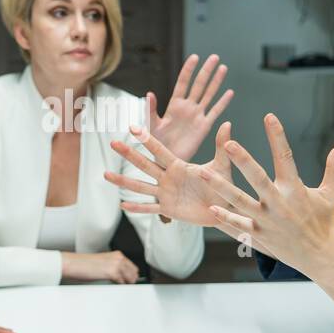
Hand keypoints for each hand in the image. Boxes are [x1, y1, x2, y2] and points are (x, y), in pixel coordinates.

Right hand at [61, 250, 139, 283]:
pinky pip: (122, 283)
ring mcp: (117, 265)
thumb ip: (113, 266)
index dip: (131, 275)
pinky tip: (113, 286)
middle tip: (124, 285)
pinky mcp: (113, 273)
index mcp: (117, 254)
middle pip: (134, 273)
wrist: (75, 264)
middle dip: (130, 280)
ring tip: (118, 286)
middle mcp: (118, 258)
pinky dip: (119, 286)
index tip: (129, 280)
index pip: (132, 266)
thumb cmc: (84, 263)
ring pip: (130, 278)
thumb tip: (120, 276)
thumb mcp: (103, 262)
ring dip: (125, 284)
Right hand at [104, 121, 235, 226]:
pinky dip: (136, 207)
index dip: (147, 140)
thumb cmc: (224, 185)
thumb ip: (222, 146)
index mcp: (179, 165)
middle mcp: (168, 178)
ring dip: (123, 181)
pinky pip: (150, 208)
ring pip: (140, 187)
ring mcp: (166, 193)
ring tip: (106, 174)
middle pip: (145, 165)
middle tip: (113, 143)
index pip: (160, 150)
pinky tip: (122, 206)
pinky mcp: (168, 209)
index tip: (134, 128)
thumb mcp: (222, 165)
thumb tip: (228, 124)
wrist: (224, 208)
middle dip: (129, 155)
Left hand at [145, 54, 234, 161]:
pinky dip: (222, 103)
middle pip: (199, 85)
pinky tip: (229, 93)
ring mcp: (196, 116)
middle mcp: (187, 108)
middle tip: (214, 57)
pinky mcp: (204, 127)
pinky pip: (214, 112)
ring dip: (216, 82)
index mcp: (174, 105)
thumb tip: (148, 93)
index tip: (195, 57)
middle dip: (206, 71)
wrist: (166, 160)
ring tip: (223, 68)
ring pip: (208, 95)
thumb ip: (150, 110)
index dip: (188, 70)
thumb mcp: (151, 125)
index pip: (183, 83)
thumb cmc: (155, 143)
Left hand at [200, 113, 333, 277]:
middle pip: (258, 178)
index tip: (269, 117)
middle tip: (228, 144)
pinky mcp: (260, 236)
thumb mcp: (330, 193)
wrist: (322, 257)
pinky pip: (239, 226)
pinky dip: (225, 218)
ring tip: (202, 172)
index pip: (285, 157)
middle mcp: (280, 204)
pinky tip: (211, 207)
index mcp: (296, 190)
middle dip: (243, 160)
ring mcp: (268, 221)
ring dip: (220, 187)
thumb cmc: (325, 221)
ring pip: (239, 201)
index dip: (277, 136)